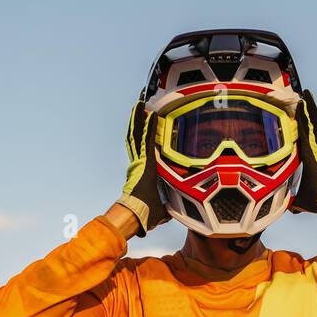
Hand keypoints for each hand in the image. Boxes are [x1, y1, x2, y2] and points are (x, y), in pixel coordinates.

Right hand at [115, 101, 168, 235]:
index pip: (143, 144)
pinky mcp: (144, 160)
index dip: (144, 130)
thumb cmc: (148, 214)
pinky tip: (150, 112)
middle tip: (140, 102)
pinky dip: (148, 125)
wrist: (138, 215)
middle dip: (138, 117)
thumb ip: (170, 203)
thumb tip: (179, 210)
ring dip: (140, 117)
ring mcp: (140, 160)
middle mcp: (139, 161)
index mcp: (144, 168)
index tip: (146, 118)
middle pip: (137, 134)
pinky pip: (146, 139)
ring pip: (138, 133)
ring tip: (141, 101)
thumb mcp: (164, 206)